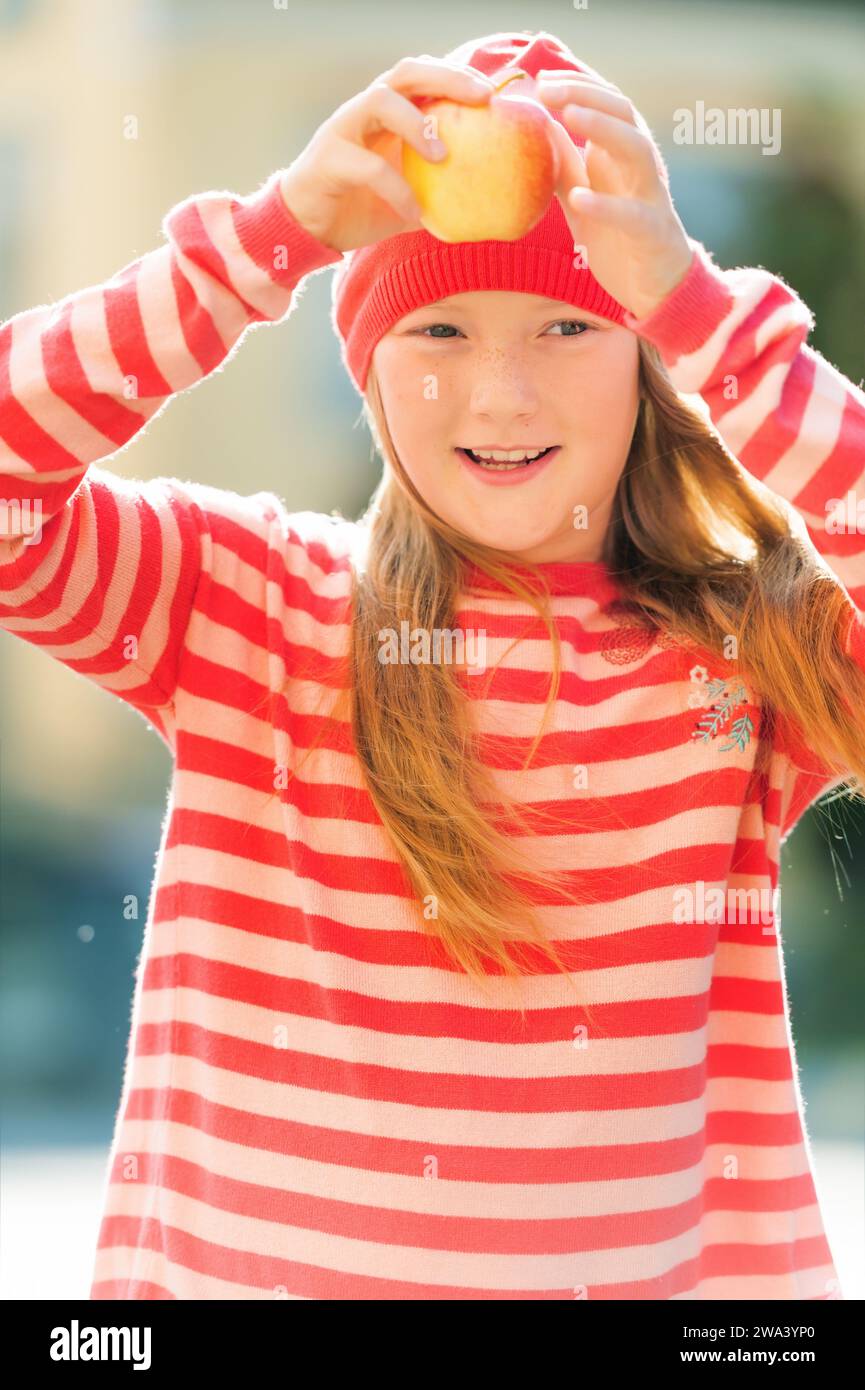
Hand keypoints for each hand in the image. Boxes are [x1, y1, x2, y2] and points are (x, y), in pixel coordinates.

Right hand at [279, 56, 494, 251]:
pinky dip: (396, 188)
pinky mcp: (327, 159)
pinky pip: (367, 165)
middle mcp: (364, 111)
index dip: (457, 77)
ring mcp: (342, 129)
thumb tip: (485, 206)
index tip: (492, 95)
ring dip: (416, 123)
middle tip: (481, 100)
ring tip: (443, 157)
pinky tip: (414, 213)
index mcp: (386, 114)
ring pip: (379, 99)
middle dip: (446, 78)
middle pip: (405, 73)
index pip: (422, 77)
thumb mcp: (410, 198)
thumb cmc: (361, 208)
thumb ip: (440, 192)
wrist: (310, 230)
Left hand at [535, 64, 693, 320]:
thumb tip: (539, 128)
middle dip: (587, 95)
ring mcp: (650, 197)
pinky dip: (606, 205)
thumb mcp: (582, 199)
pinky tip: (578, 198)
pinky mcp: (652, 233)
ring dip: (605, 128)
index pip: (606, 104)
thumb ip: (565, 167)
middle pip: (623, 113)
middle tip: (549, 89)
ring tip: (570, 116)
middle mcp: (640, 168)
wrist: (655, 289)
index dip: (577, 87)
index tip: (542, 80)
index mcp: (623, 155)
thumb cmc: (617, 240)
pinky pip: (632, 215)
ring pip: (638, 149)